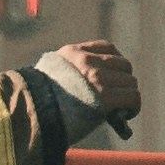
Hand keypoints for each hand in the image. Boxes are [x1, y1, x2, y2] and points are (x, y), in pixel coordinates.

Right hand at [20, 36, 141, 164]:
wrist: (31, 117)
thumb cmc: (40, 105)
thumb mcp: (52, 77)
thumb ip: (73, 74)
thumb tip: (101, 87)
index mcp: (72, 53)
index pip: (108, 47)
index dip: (115, 64)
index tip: (113, 77)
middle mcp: (85, 61)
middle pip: (124, 65)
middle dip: (123, 81)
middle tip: (118, 96)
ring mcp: (95, 77)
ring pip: (131, 82)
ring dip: (129, 95)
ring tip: (122, 108)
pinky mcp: (104, 96)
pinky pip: (132, 97)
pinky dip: (133, 107)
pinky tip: (128, 114)